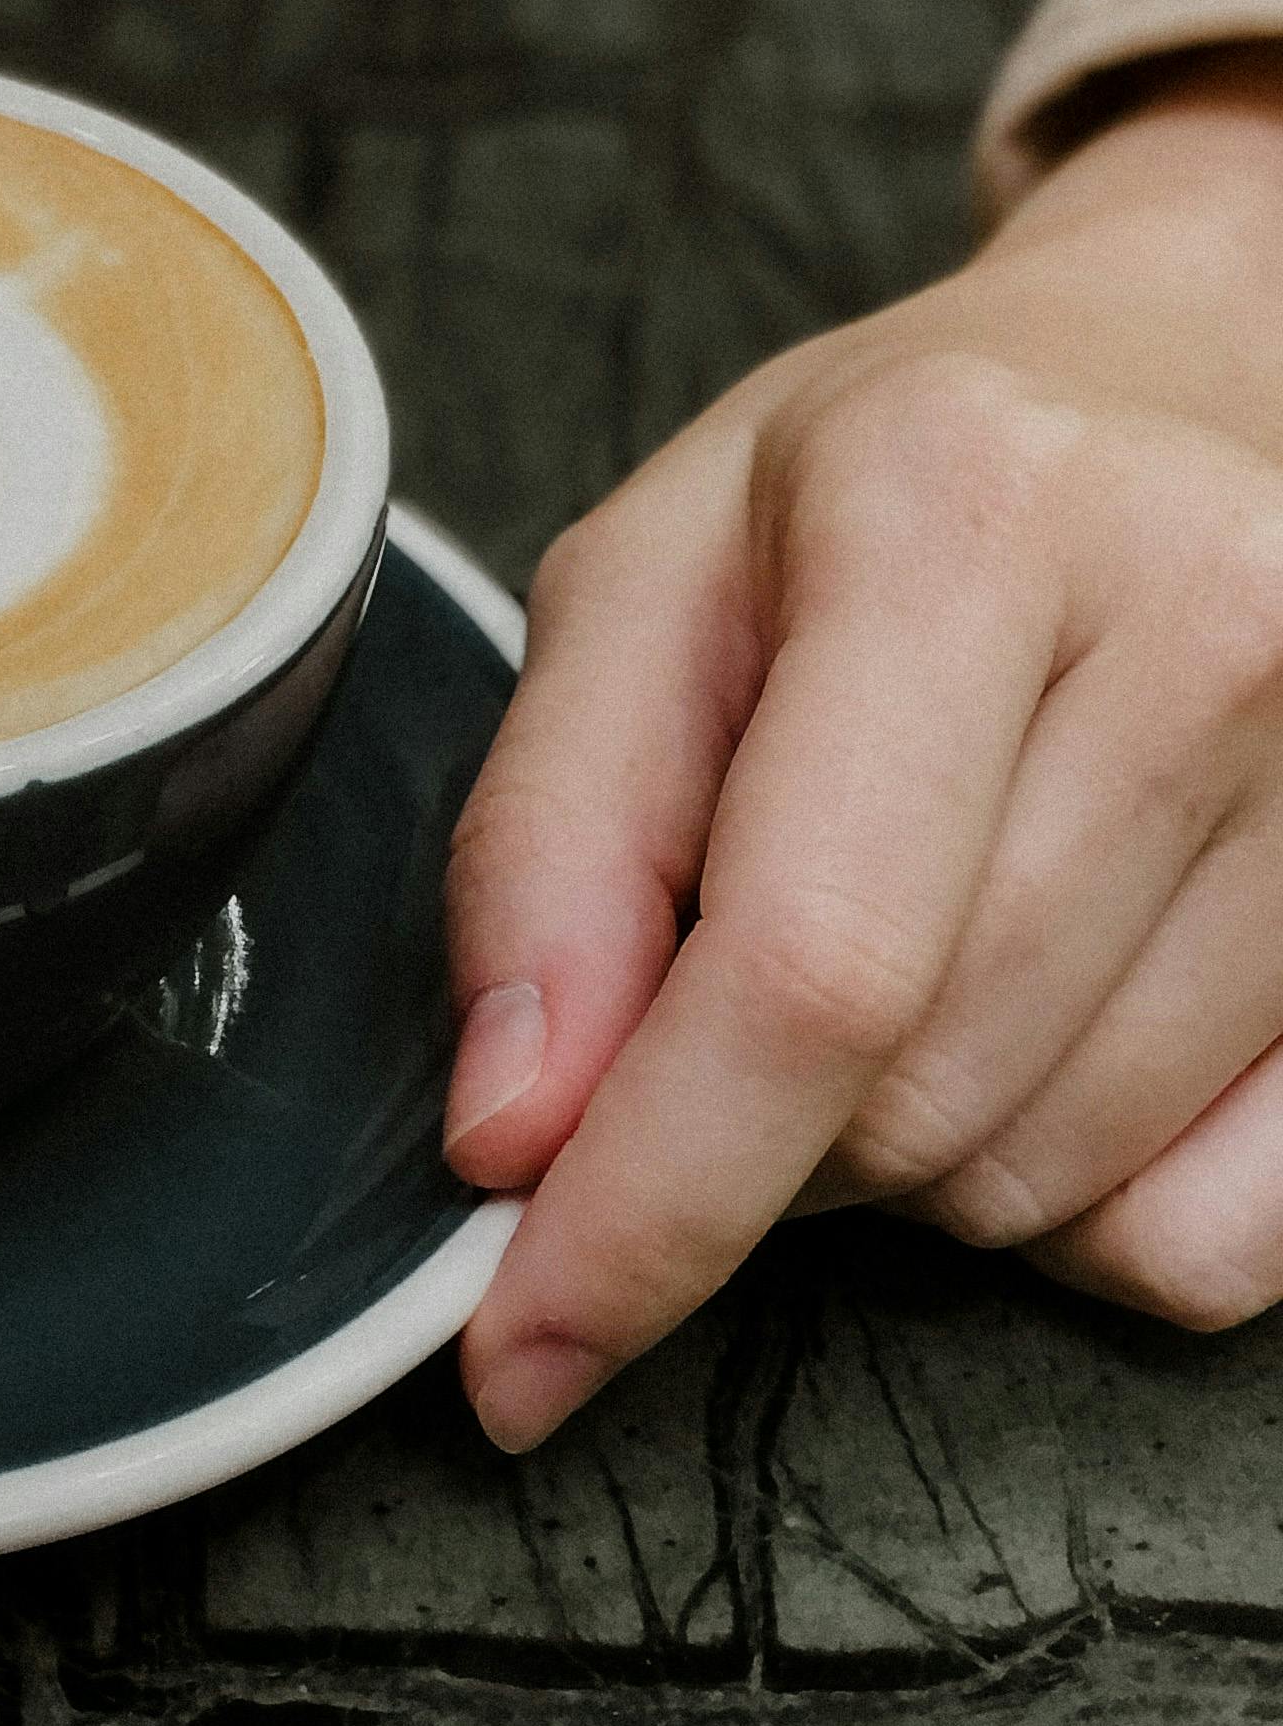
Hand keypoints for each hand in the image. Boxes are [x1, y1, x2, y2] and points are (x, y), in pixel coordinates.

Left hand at [445, 47, 1282, 1446]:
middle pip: (920, 1100)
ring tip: (908, 940)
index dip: (644, 1201)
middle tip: (743, 969)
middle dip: (761, 1128)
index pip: (809, 965)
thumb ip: (549, 843)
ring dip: (913, 1155)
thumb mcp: (655, 577)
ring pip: (1057, 1189)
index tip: (513, 1351)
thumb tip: (512, 1129)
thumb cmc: (891, 475)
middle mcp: (1204, 627)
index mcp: (965, 507)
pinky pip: (1215, 1240)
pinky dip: (1085, 1203)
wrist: (1181, 374)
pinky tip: (1051, 1020)